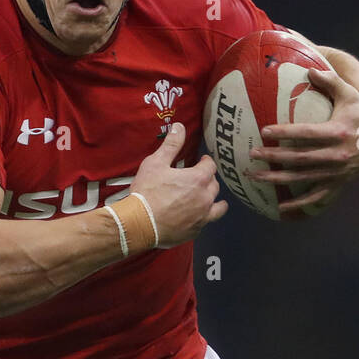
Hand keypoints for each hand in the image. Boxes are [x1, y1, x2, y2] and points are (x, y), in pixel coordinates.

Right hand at [132, 122, 227, 247]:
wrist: (140, 224)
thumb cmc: (147, 192)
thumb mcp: (156, 163)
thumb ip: (171, 145)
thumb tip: (179, 126)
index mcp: (198, 179)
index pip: (210, 166)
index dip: (206, 162)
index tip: (201, 161)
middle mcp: (205, 198)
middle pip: (215, 185)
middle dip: (208, 180)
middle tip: (199, 179)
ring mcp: (202, 217)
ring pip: (218, 207)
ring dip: (215, 201)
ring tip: (209, 199)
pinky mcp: (195, 231)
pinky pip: (206, 223)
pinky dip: (204, 218)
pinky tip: (197, 216)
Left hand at [249, 66, 358, 215]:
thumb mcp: (350, 94)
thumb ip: (331, 81)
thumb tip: (310, 69)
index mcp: (338, 132)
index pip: (306, 133)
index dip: (284, 133)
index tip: (264, 132)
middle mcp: (336, 154)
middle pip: (299, 158)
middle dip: (273, 157)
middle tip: (252, 154)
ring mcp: (336, 172)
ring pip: (302, 178)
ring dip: (276, 179)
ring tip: (254, 176)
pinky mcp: (338, 183)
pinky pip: (317, 197)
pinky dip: (299, 204)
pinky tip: (281, 207)